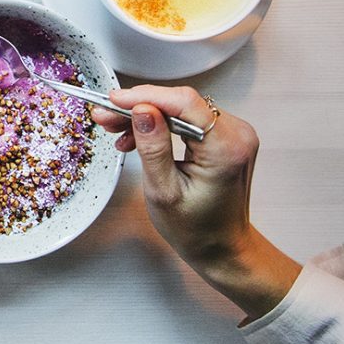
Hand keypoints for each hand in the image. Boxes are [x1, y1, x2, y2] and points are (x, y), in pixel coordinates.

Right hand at [91, 86, 299, 320]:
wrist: (223, 248)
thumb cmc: (196, 229)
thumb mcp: (163, 191)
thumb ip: (153, 147)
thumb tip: (141, 109)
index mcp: (225, 148)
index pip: (184, 103)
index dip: (145, 96)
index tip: (113, 100)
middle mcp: (237, 135)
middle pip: (182, 103)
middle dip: (141, 106)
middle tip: (106, 117)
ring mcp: (235, 134)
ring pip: (182, 109)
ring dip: (148, 116)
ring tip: (117, 131)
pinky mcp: (227, 137)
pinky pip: (189, 119)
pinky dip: (162, 125)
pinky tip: (138, 138)